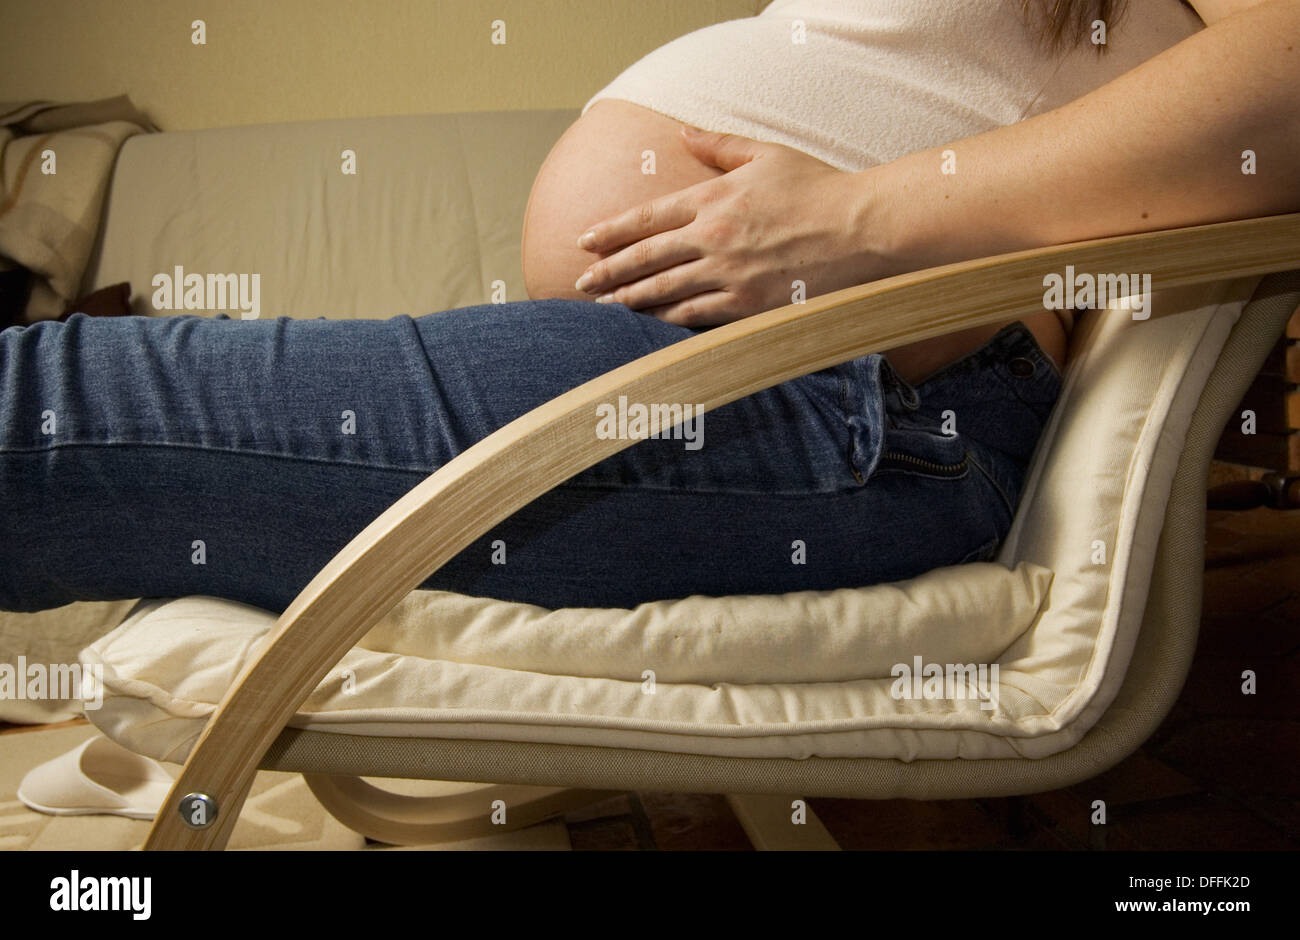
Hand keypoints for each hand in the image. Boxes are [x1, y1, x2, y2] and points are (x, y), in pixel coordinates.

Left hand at [572, 126, 885, 326]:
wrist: (863, 228)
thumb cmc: (819, 187)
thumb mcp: (767, 154)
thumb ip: (720, 146)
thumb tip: (682, 134)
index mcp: (714, 197)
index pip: (648, 217)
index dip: (612, 231)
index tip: (585, 242)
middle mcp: (713, 236)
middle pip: (646, 257)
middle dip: (608, 271)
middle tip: (581, 282)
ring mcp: (728, 274)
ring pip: (664, 290)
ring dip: (630, 300)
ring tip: (605, 309)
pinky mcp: (747, 305)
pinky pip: (695, 316)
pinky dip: (668, 322)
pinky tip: (648, 327)